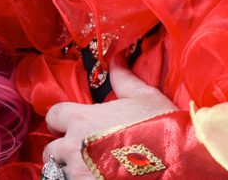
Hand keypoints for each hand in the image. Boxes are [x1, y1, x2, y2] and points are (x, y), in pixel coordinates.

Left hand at [42, 64, 175, 178]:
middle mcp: (73, 146)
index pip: (53, 116)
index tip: (70, 126)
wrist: (176, 162)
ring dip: (70, 170)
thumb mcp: (144, 97)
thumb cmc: (159, 127)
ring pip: (58, 171)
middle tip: (81, 153)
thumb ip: (124, 79)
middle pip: (51, 149)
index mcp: (82, 119)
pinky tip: (95, 178)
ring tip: (89, 169)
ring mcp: (77, 173)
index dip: (59, 121)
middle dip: (63, 150)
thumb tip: (115, 60)